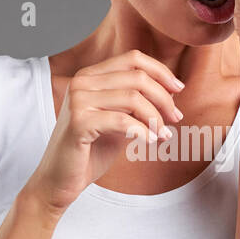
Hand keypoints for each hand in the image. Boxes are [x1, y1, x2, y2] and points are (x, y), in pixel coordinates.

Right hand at [25, 49, 185, 213]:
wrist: (61, 179)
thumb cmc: (91, 151)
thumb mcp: (119, 120)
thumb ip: (138, 104)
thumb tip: (172, 92)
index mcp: (90, 76)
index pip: (132, 58)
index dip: (160, 72)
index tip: (179, 90)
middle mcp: (82, 82)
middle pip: (137, 77)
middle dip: (163, 98)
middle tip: (176, 118)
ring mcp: (78, 100)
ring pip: (133, 98)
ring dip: (156, 118)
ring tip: (164, 135)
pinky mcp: (79, 122)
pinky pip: (123, 121)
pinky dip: (143, 132)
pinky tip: (151, 142)